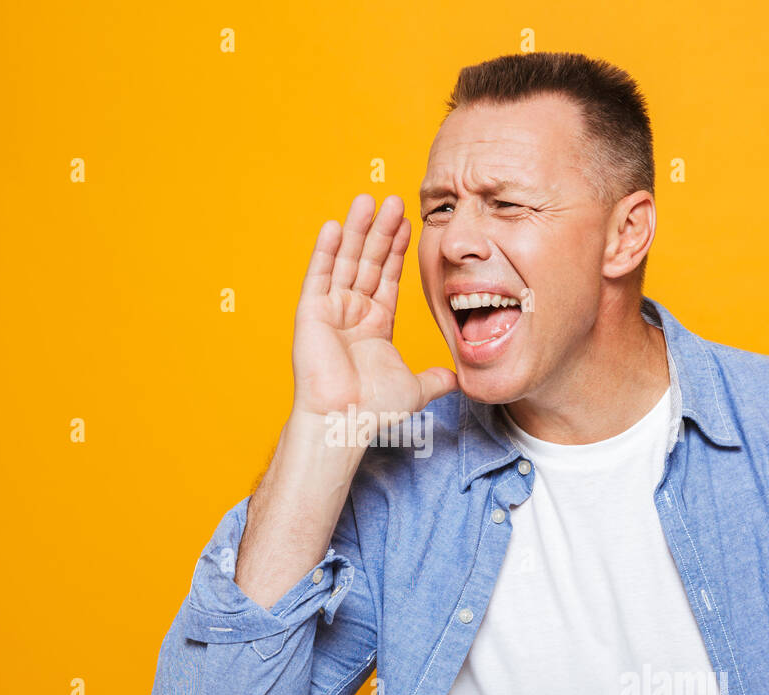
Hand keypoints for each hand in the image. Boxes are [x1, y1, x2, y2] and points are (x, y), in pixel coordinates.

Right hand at [291, 193, 456, 420]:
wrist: (344, 420)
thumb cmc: (373, 409)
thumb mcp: (415, 389)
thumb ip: (436, 379)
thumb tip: (458, 379)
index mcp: (375, 324)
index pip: (387, 276)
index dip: (397, 250)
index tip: (409, 222)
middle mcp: (352, 312)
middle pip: (368, 262)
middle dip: (380, 231)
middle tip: (393, 200)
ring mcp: (330, 310)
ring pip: (345, 261)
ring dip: (356, 231)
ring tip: (368, 200)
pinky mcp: (310, 313)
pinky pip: (319, 276)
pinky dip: (325, 251)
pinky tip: (335, 226)